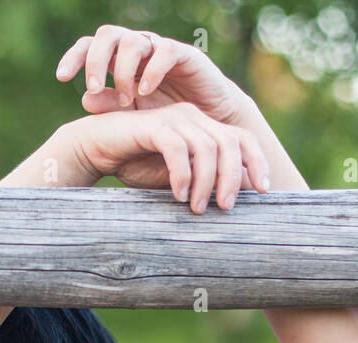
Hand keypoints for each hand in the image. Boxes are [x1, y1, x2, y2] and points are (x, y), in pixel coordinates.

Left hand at [56, 25, 250, 127]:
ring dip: (124, 70)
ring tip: (127, 100)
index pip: (91, 47)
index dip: (75, 57)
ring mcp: (161, 50)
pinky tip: (145, 92)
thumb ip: (111, 109)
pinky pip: (165, 51)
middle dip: (95, 59)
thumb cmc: (167, 122)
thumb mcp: (134, 119)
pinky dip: (152, 71)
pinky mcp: (186, 56)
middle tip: (93, 86)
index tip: (61, 77)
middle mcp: (138, 50)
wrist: (209, 126)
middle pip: (108, 36)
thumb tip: (85, 101)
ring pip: (133, 41)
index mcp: (120, 62)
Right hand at [63, 102, 270, 213]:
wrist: (94, 149)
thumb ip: (200, 184)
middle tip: (226, 207)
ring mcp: (174, 118)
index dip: (256, 162)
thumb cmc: (133, 166)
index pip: (242, 138)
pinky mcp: (154, 126)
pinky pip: (177, 149)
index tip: (263, 190)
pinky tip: (177, 195)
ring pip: (206, 148)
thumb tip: (227, 203)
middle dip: (233, 177)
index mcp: (203, 128)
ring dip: (205, 182)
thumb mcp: (175, 179)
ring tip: (197, 208)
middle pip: (230, 143)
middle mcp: (193, 118)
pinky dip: (181, 174)